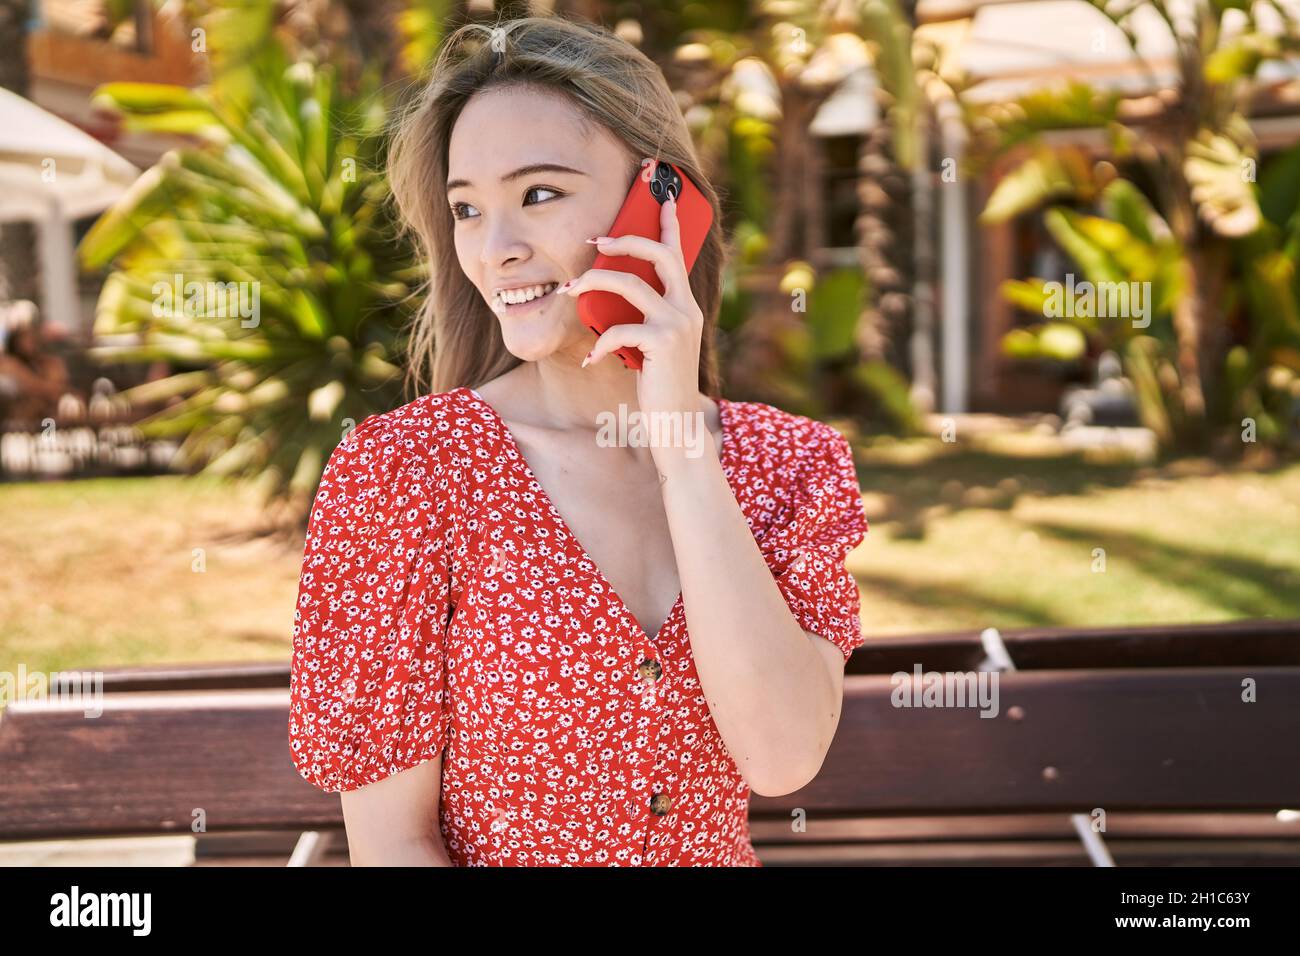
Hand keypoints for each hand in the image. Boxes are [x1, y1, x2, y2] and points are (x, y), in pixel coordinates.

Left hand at [558, 190, 703, 443]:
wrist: (674, 422)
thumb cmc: (657, 383)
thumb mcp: (649, 343)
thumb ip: (640, 315)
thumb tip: (606, 290)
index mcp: (684, 305)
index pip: (678, 254)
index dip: (670, 223)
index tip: (662, 195)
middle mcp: (686, 309)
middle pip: (659, 255)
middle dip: (626, 241)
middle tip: (596, 240)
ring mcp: (677, 325)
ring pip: (632, 284)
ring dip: (594, 281)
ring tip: (569, 290)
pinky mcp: (663, 343)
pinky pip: (620, 330)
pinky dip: (600, 343)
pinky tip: (591, 360)